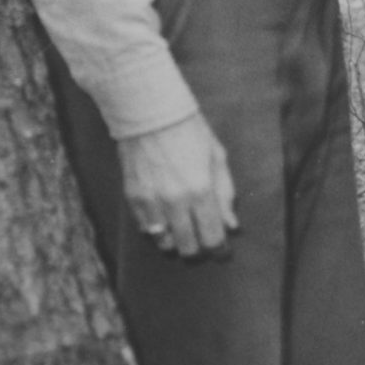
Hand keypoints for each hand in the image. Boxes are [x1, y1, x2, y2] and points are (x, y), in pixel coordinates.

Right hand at [120, 112, 237, 257]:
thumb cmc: (190, 131)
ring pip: (164, 243)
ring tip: (183, 232)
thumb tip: (231, 226)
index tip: (222, 252)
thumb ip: (225, 194)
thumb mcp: (217, 158)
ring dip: (176, 242)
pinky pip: (146, 229)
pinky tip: (165, 221)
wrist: (150, 113)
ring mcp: (151, 202)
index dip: (219, 250)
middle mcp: (175, 201)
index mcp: (201, 190)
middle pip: (188, 247)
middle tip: (203, 242)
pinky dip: (157, 231)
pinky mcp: (133, 198)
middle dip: (199, 249)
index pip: (212, 237)